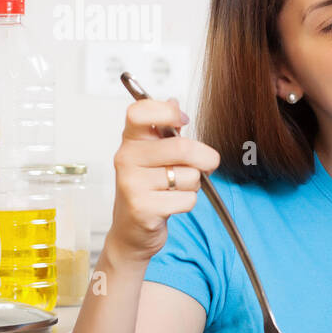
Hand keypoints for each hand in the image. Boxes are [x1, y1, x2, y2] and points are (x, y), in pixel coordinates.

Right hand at [107, 97, 220, 263]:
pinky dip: (187, 203)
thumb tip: (173, 102)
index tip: (182, 121)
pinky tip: (170, 205)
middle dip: (205, 158)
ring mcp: (132, 184)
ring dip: (193, 184)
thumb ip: (164, 130)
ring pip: (189, 176)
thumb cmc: (147, 189)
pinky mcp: (143, 207)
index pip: (140, 112)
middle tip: (204, 164)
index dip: (167, 112)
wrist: (130, 231)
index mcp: (131, 141)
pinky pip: (187, 199)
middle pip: (182, 147)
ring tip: (174, 189)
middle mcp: (127, 158)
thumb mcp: (152, 156)